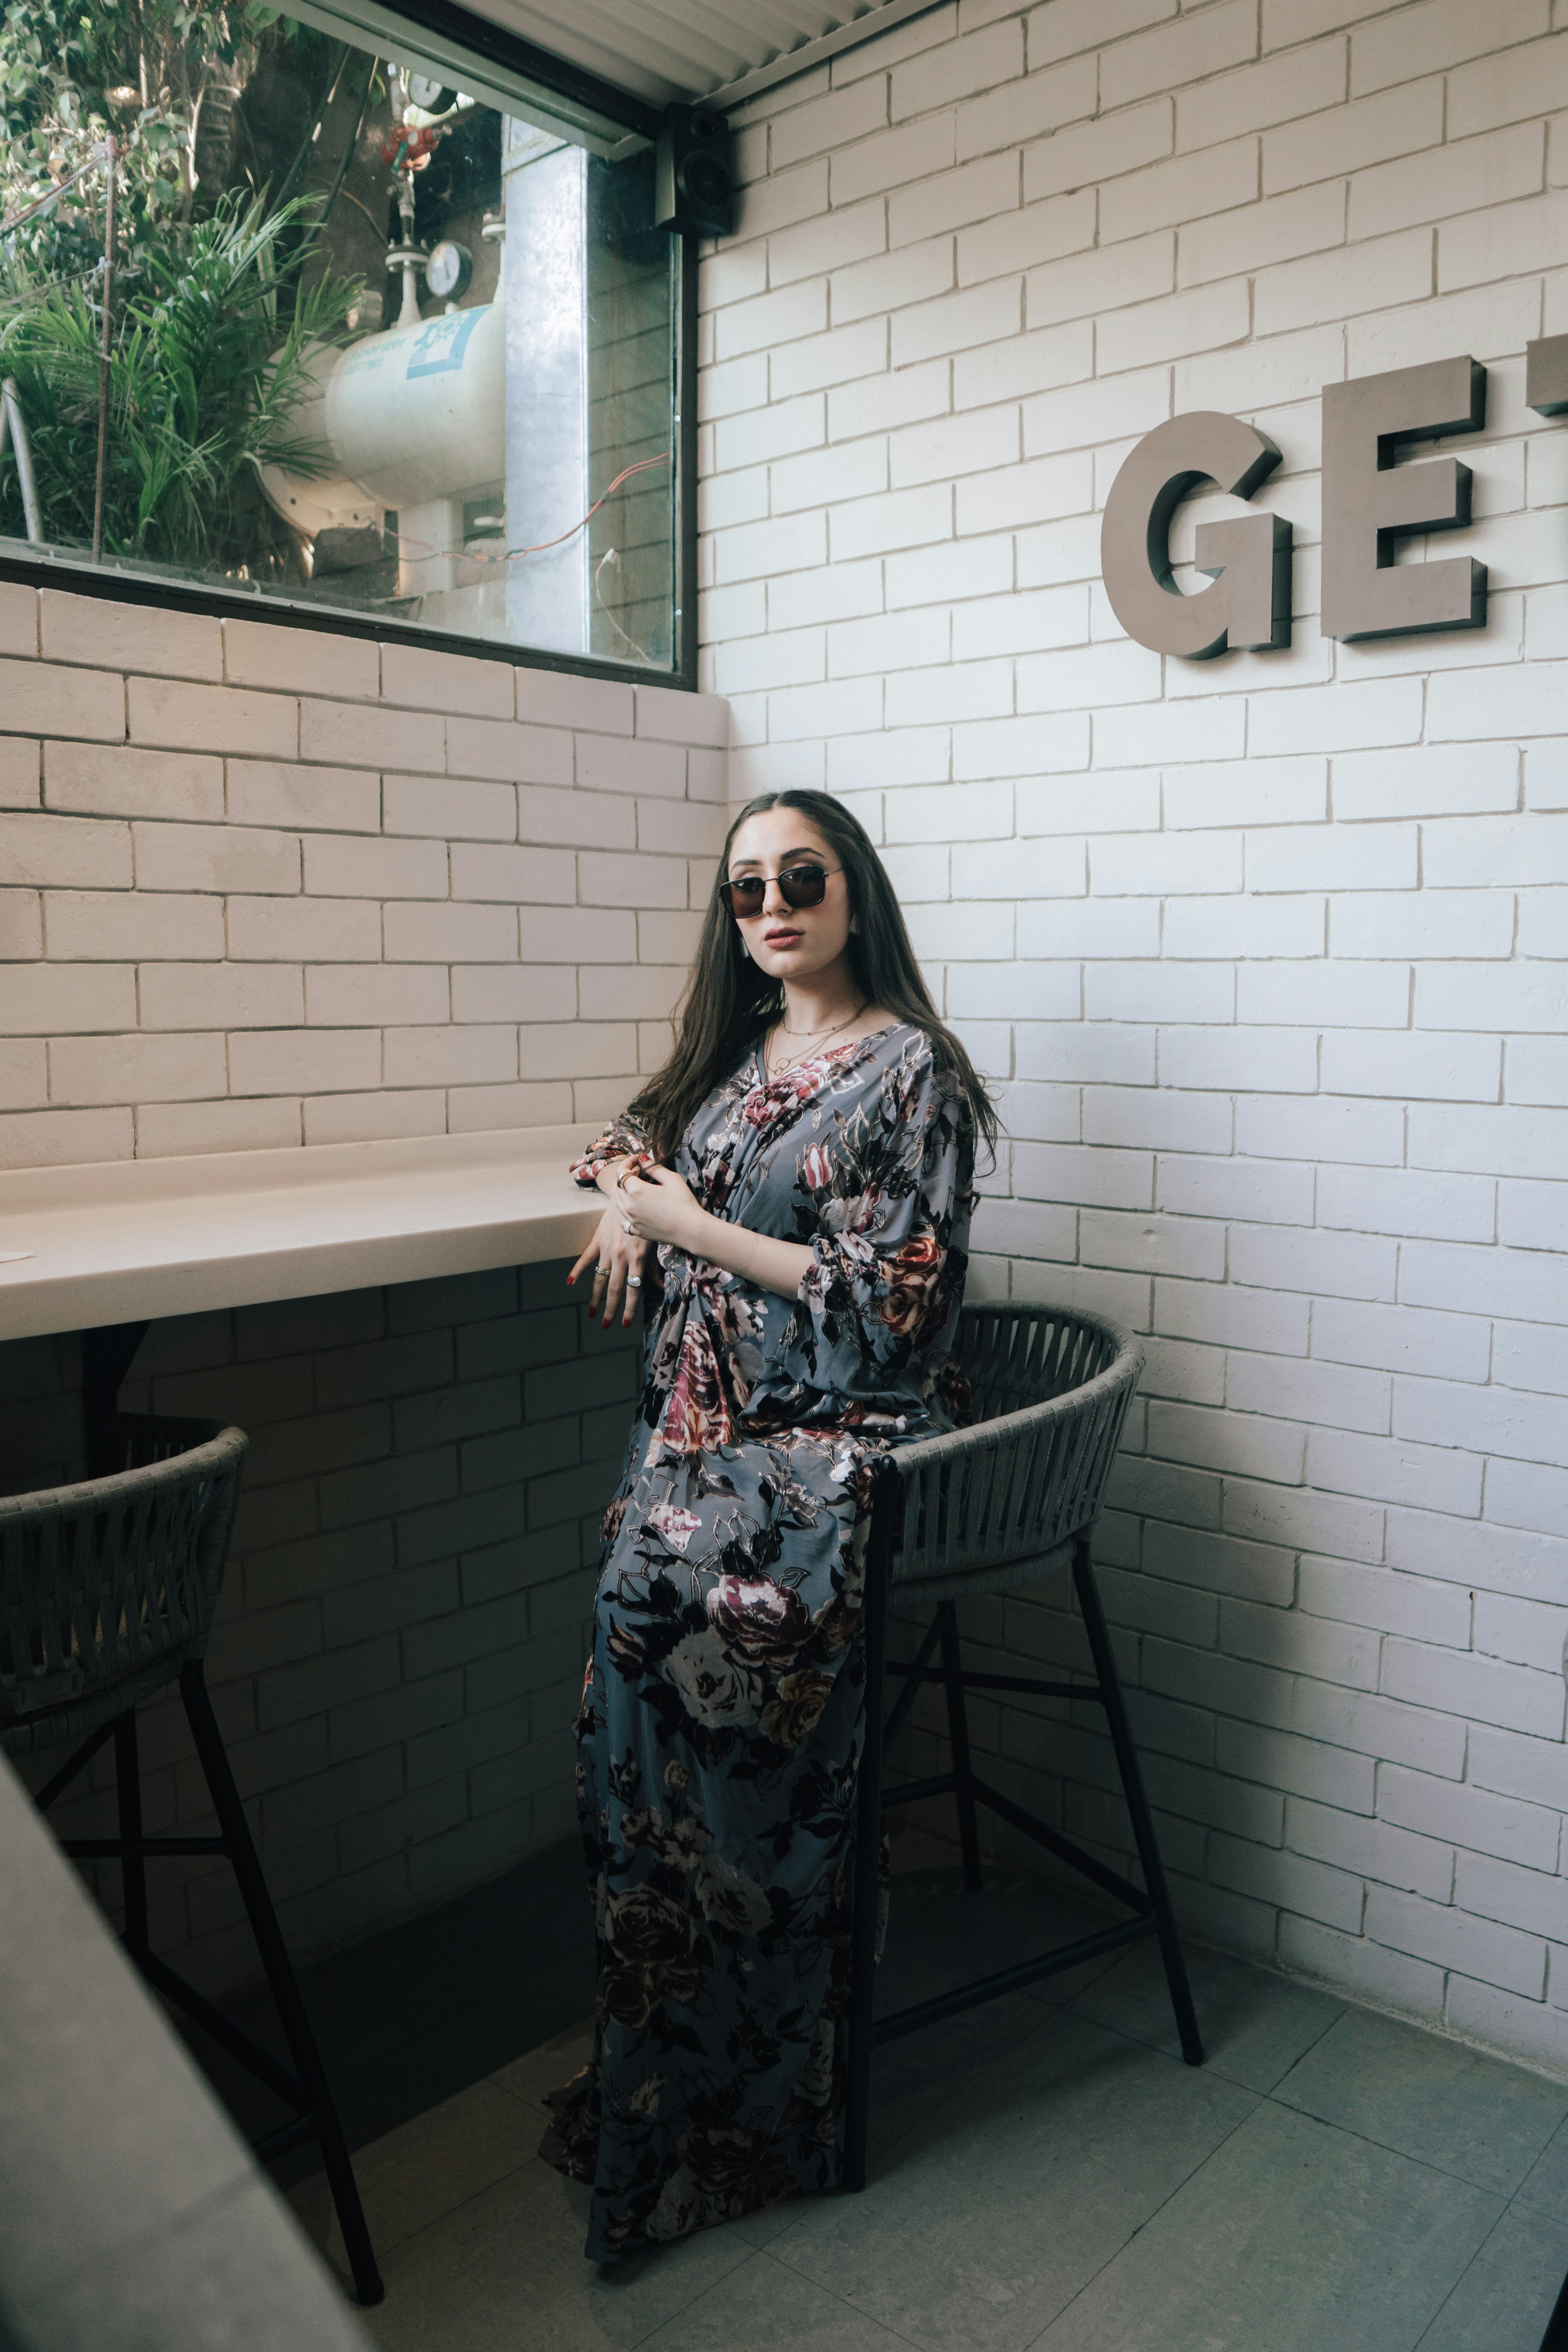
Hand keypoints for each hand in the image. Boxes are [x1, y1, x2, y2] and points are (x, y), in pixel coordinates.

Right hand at [569, 1202, 651, 1328]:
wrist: (630, 1192)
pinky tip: (571, 1283)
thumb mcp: (656, 1240)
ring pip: (599, 1278)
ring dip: (595, 1297)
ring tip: (592, 1314)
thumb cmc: (649, 1216)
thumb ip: (655, 1265)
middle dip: (610, 1309)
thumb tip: (659, 1287)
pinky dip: (577, 1270)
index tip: (626, 1324)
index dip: (630, 1307)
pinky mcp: (598, 1240)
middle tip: (607, 1326)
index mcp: (637, 1257)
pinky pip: (586, 1258)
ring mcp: (607, 1248)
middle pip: (614, 1288)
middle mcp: (620, 1255)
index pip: (633, 1288)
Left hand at [618, 1164, 707, 1250]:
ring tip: (640, 1191)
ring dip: (626, 1194)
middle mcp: (629, 1205)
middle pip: (620, 1186)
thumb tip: (643, 1160)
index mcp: (636, 1190)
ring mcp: (631, 1219)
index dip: (628, 1162)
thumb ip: (654, 1168)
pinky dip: (627, 1212)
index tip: (637, 1159)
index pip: (621, 1171)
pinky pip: (624, 1219)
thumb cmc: (683, 1202)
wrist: (690, 1230)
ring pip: (620, 1203)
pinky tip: (638, 1209)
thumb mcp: (672, 1178)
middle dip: (628, 1177)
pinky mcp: (637, 1230)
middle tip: (643, 1174)